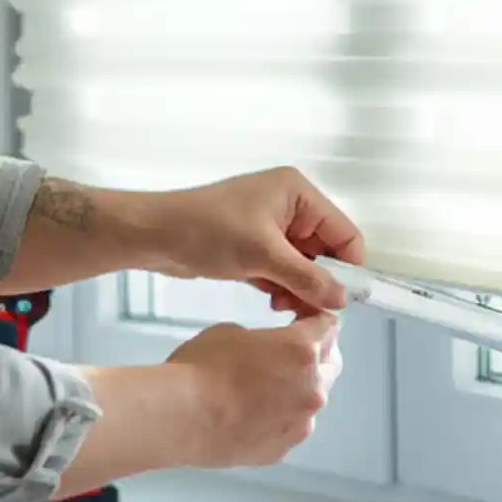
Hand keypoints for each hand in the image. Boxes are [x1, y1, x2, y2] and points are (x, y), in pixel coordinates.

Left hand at [151, 166, 365, 312]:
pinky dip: (282, 285)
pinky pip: (284, 268)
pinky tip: (271, 299)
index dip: (349, 266)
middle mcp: (291, 206)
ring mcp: (273, 226)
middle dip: (318, 281)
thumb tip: (343, 300)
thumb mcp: (264, 256)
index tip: (343, 299)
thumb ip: (309, 279)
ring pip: (305, 264)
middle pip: (326, 251)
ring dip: (299, 287)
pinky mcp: (256, 244)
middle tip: (305, 308)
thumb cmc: (209, 233)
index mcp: (299, 194)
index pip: (344, 232)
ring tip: (280, 304)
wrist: (152, 235)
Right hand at [167, 313, 342, 467]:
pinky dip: (280, 418)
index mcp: (304, 351)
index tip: (302, 318)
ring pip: (313, 399)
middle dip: (318, 353)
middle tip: (292, 351)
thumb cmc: (200, 368)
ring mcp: (301, 423)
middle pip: (332, 362)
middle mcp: (313, 388)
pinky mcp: (283, 448)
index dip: (315, 318)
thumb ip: (266, 340)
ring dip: (299, 389)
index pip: (329, 326)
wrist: (179, 418)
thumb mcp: (233, 332)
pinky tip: (252, 417)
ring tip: (266, 389)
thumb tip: (268, 351)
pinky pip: (291, 426)